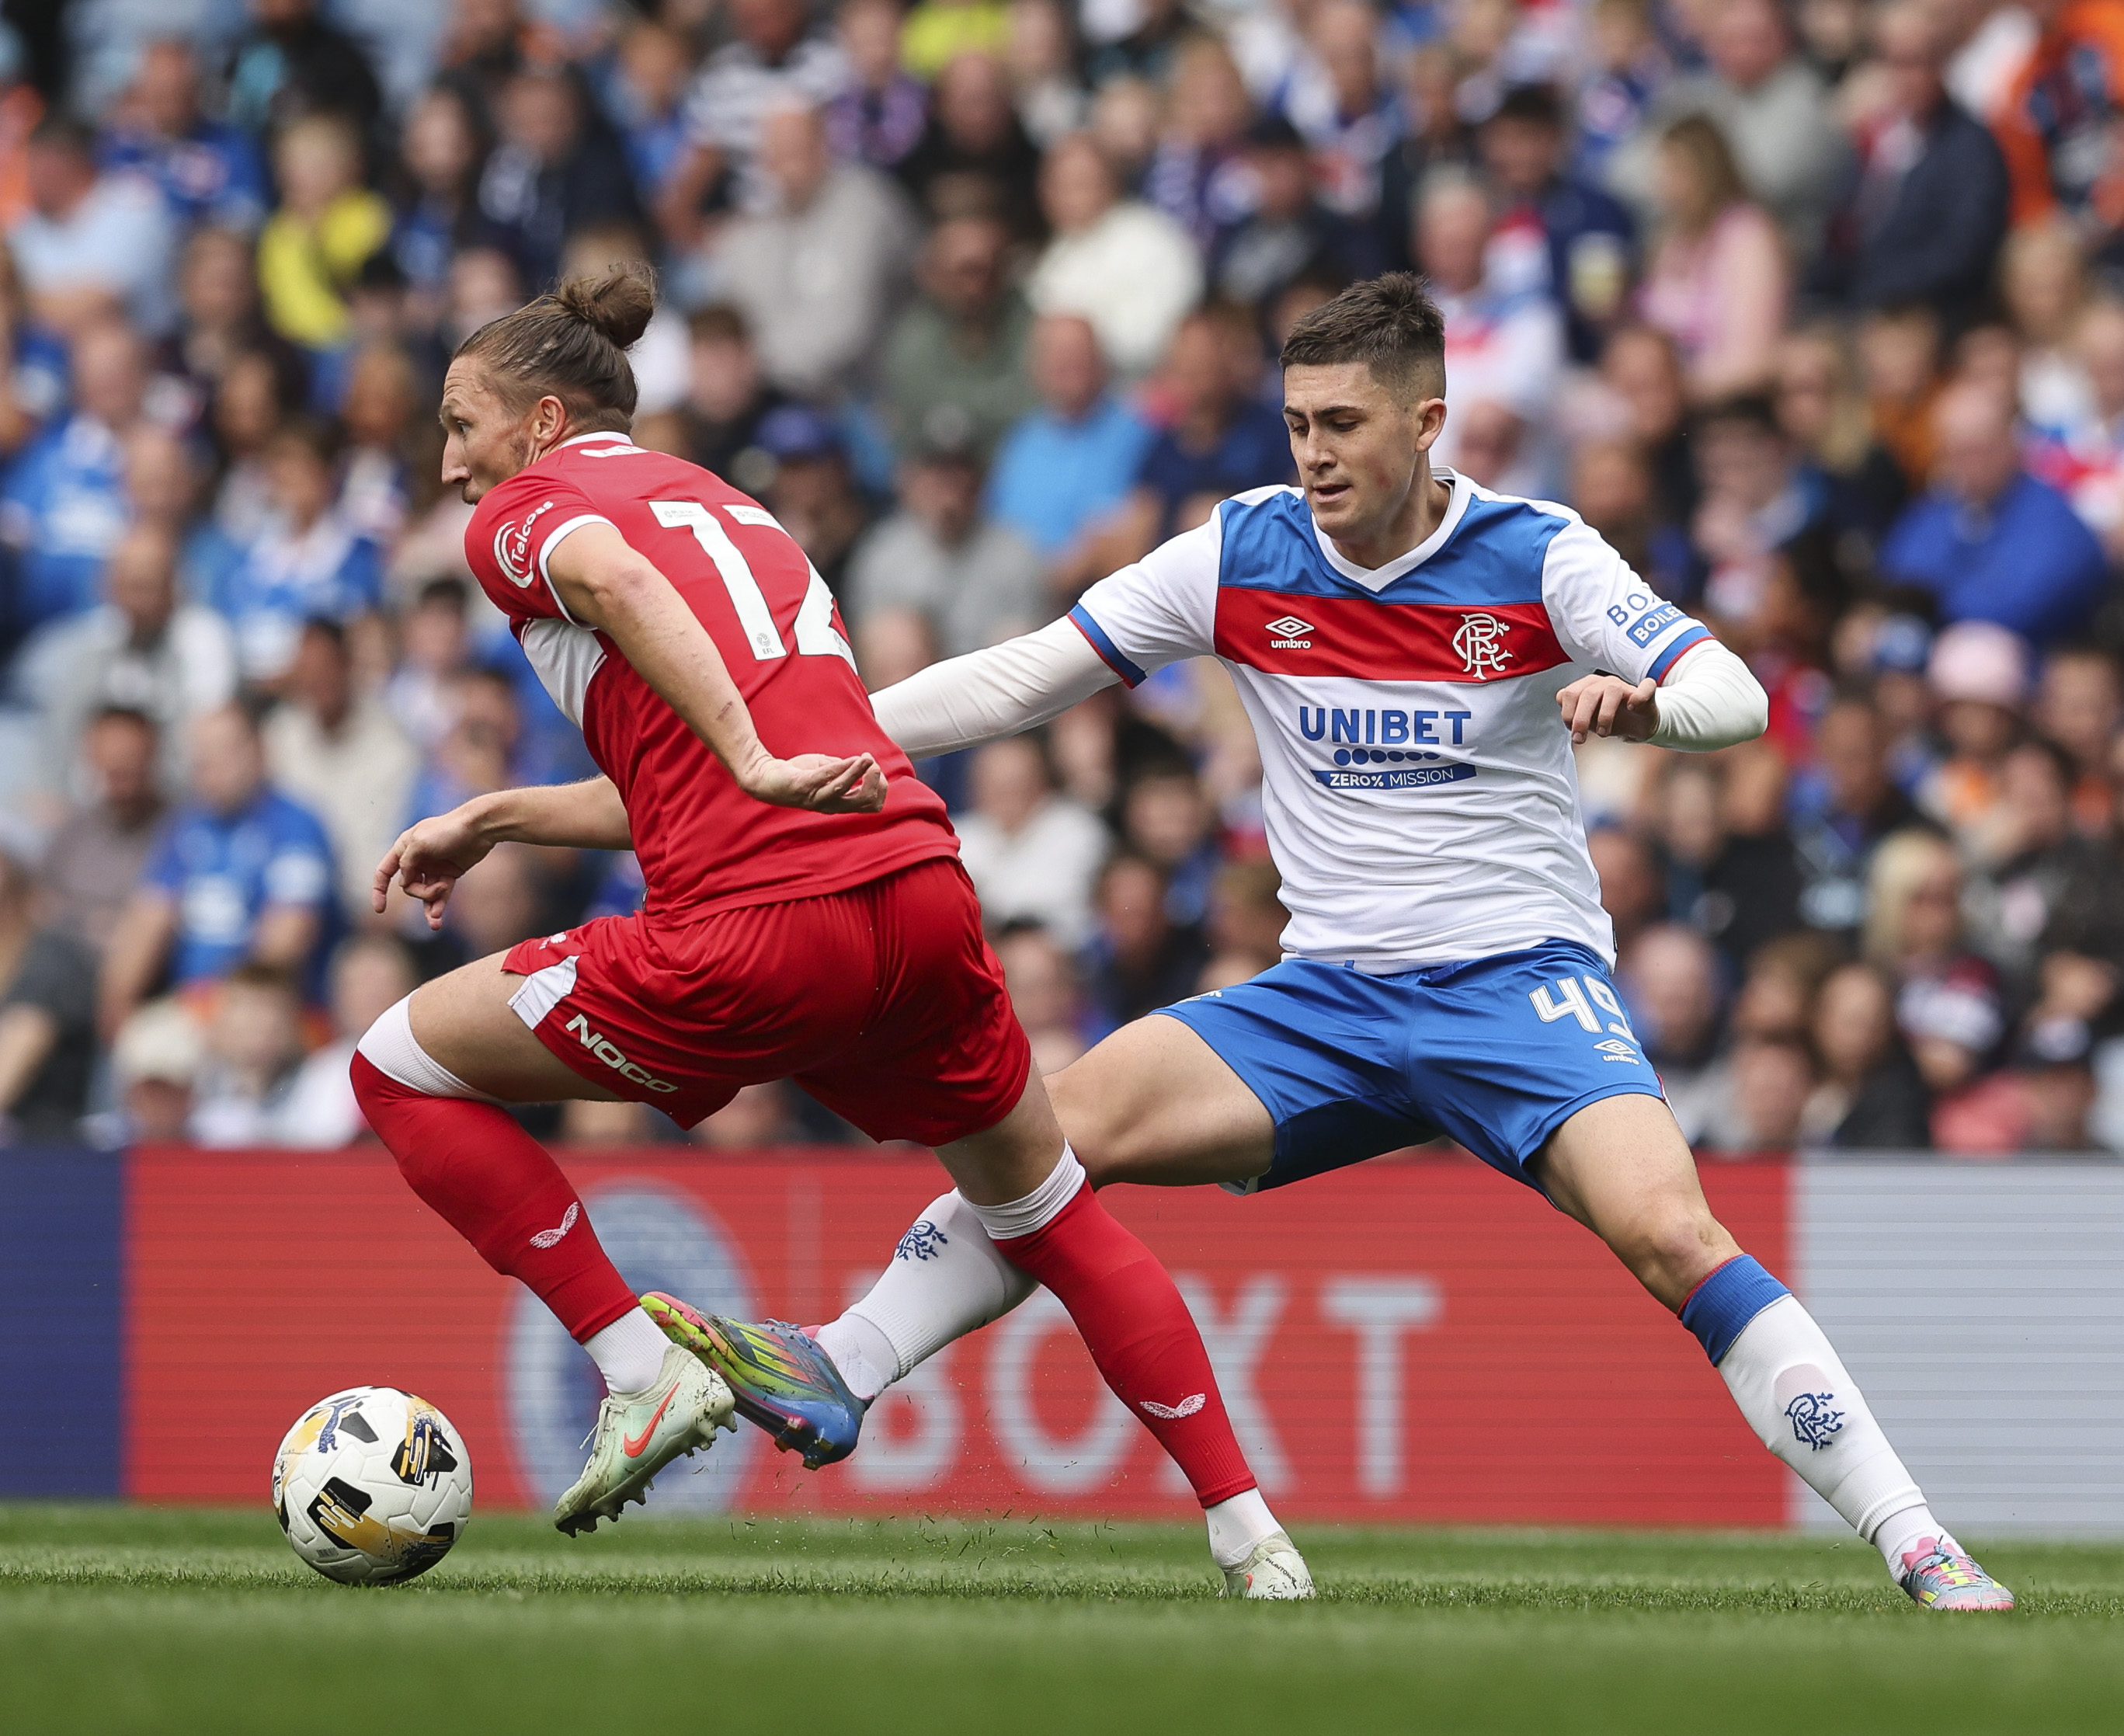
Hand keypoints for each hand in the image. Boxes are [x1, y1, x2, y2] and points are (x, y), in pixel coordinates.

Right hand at [372, 804, 497, 929]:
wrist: (480, 828)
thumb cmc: (448, 830)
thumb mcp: (420, 843)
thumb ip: (407, 862)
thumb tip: (403, 883)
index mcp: (404, 848)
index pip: (385, 871)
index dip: (379, 890)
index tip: (380, 909)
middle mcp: (417, 859)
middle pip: (409, 886)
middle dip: (421, 893)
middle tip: (439, 888)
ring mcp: (433, 867)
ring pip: (426, 894)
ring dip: (430, 907)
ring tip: (436, 924)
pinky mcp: (450, 874)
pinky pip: (441, 894)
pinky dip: (439, 905)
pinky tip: (438, 918)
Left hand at [736, 750, 889, 813]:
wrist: (767, 776)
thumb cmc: (799, 773)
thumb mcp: (827, 770)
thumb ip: (845, 768)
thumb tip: (864, 761)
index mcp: (840, 803)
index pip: (873, 804)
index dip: (882, 787)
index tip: (876, 768)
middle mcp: (831, 805)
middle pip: (865, 801)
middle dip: (875, 780)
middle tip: (871, 763)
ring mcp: (817, 798)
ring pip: (846, 790)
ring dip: (860, 773)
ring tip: (867, 759)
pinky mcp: (803, 786)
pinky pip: (827, 777)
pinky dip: (843, 767)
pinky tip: (852, 758)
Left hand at [1557, 673, 1659, 744]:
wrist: (1637, 725)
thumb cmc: (1610, 720)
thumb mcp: (1587, 721)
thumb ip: (1572, 717)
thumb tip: (1568, 721)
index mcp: (1587, 687)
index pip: (1568, 693)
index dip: (1566, 714)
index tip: (1571, 731)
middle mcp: (1604, 683)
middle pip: (1588, 694)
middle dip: (1581, 719)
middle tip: (1580, 739)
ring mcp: (1625, 686)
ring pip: (1612, 690)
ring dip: (1605, 715)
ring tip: (1603, 733)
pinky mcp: (1645, 693)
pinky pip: (1646, 687)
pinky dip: (1638, 697)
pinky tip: (1632, 708)